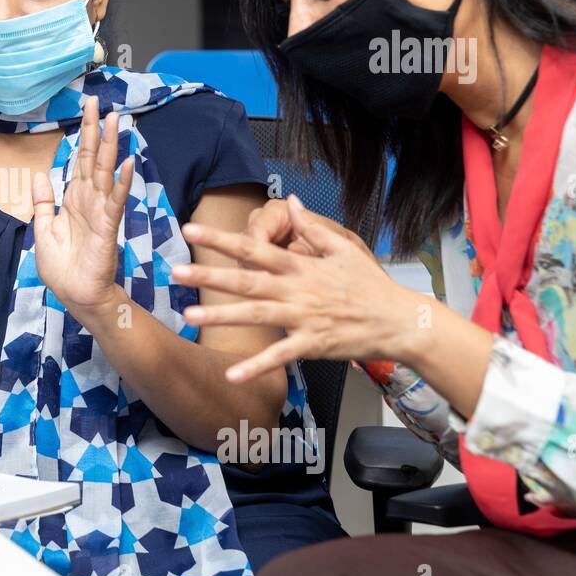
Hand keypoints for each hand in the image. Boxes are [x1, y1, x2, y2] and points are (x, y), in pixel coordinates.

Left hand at [30, 95, 133, 316]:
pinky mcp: (107, 227)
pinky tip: (128, 163)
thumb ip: (43, 203)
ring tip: (115, 121)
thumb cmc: (62, 268)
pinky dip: (122, 182)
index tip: (85, 110)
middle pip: (94, 158)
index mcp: (73, 200)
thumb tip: (40, 177)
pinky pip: (116, 201)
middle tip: (98, 102)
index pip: (80, 160)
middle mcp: (89, 200)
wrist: (74, 296)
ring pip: (106, 172)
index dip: (83, 135)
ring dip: (111, 146)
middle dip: (95, 130)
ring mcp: (100, 212)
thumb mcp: (43, 230)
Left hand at [172, 194, 421, 381]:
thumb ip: (312, 228)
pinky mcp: (312, 345)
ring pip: (256, 315)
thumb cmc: (370, 285)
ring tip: (188, 317)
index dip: (222, 239)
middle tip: (175, 272)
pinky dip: (256, 366)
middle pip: (246, 281)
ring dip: (222, 316)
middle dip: (210, 276)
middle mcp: (297, 289)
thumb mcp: (344, 249)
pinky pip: (279, 356)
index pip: (254, 248)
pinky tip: (231, 374)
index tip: (191, 229)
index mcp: (300, 266)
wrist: (400, 321)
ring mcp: (303, 318)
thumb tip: (291, 202)